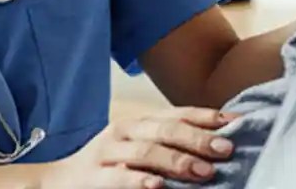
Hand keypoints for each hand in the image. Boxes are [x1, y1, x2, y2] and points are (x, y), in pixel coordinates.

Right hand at [38, 107, 237, 188]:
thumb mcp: (138, 149)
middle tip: (226, 149)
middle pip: (164, 130)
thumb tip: (215, 145)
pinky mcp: (93, 178)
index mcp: (138, 123)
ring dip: (177, 161)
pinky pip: (119, 179)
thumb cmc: (109, 166)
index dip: (206, 116)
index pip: (176, 114)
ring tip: (203, 171)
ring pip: (145, 152)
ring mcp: (107, 153)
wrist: (58, 183)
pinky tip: (159, 187)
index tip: (236, 122)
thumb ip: (168, 145)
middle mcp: (123, 132)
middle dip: (198, 138)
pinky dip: (139, 181)